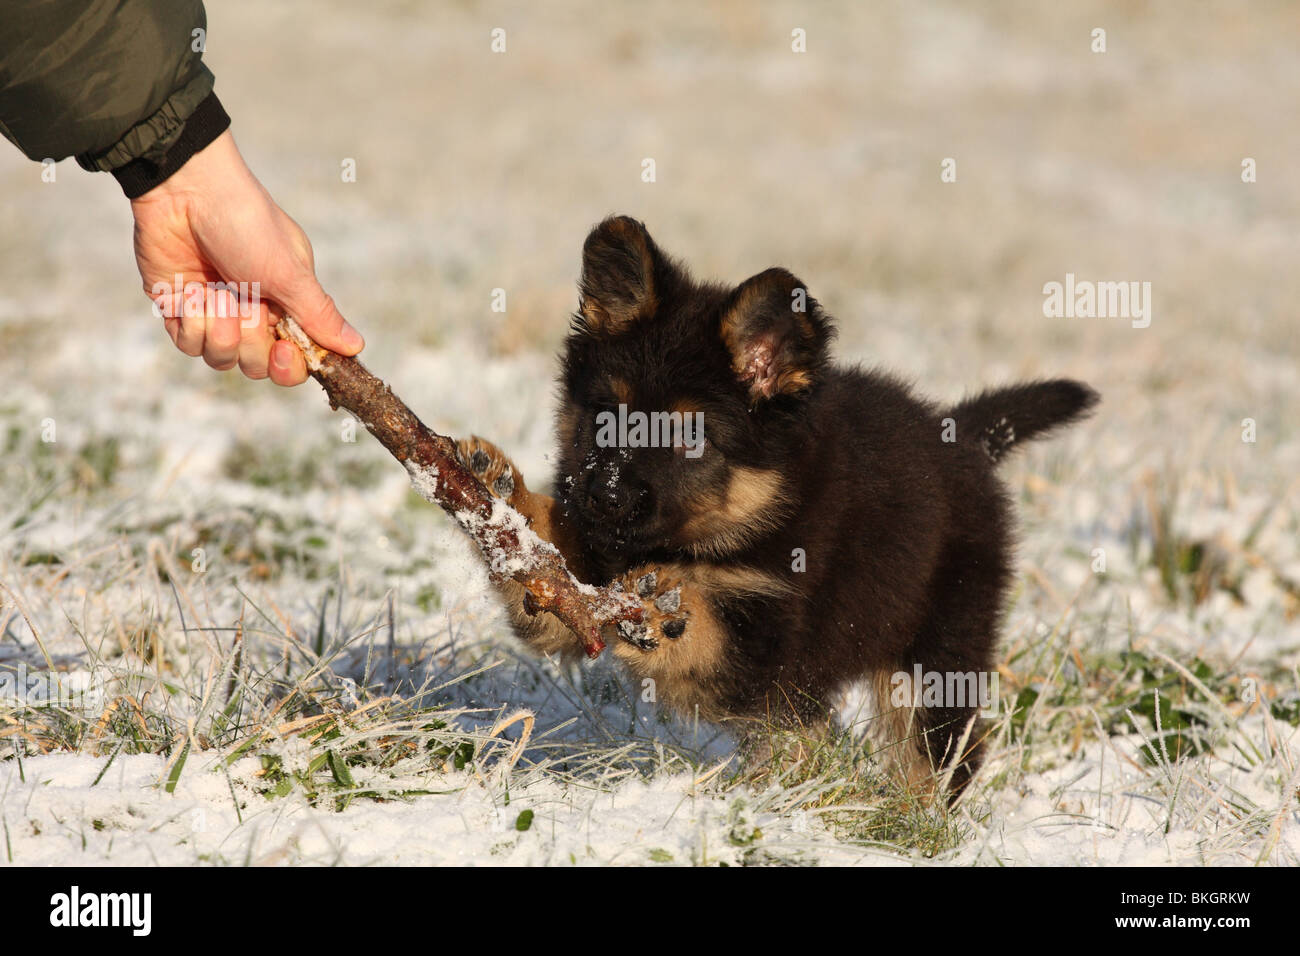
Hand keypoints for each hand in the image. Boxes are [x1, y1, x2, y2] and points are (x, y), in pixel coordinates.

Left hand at [130, 129, 363, 384]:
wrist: (185, 192)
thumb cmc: (247, 225)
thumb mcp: (290, 273)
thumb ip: (319, 316)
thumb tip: (357, 346)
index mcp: (287, 305)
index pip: (295, 360)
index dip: (288, 366)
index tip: (282, 349)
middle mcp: (253, 314)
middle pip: (257, 366)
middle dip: (249, 340)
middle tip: (246, 300)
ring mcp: (215, 313)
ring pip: (221, 359)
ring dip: (218, 329)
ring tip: (216, 291)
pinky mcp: (180, 309)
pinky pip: (188, 345)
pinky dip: (191, 322)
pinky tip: (190, 290)